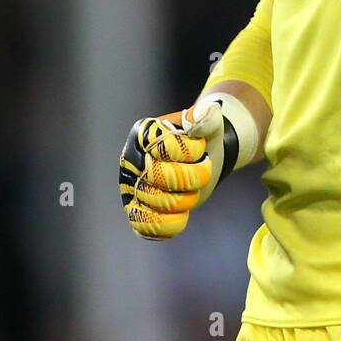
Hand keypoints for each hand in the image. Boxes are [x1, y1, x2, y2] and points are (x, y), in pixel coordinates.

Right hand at [118, 100, 227, 240]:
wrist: (202, 162)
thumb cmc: (203, 140)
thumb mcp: (210, 124)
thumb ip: (207, 116)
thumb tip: (202, 115)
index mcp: (143, 134)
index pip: (165, 147)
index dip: (192, 152)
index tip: (200, 148)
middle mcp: (130, 160)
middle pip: (162, 177)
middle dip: (193, 177)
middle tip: (202, 170)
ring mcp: (130, 187)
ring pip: (158, 203)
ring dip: (187, 199)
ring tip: (191, 188)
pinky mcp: (136, 211)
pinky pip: (145, 226)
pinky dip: (169, 225)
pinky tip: (182, 215)